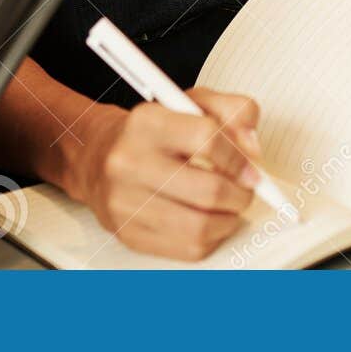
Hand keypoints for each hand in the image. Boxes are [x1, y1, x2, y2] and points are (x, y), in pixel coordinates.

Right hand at [63, 87, 264, 261]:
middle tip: (246, 190)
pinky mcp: (128, 234)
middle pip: (208, 190)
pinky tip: (210, 221)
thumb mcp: (191, 102)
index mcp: (146, 123)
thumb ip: (233, 111)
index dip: (239, 157)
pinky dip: (211, 238)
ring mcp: (125, 203)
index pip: (207, 138)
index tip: (250, 166)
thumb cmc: (151, 131)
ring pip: (200, 226)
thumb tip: (252, 148)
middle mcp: (129, 163)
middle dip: (240, 194)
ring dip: (229, 219)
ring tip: (230, 206)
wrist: (98, 157)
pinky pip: (186, 249)